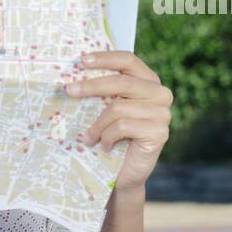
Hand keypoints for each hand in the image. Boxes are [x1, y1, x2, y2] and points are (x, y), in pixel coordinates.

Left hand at [65, 50, 171, 191]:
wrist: (123, 172)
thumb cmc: (111, 136)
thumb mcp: (106, 109)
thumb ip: (102, 91)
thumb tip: (73, 74)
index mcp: (148, 82)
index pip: (129, 60)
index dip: (106, 58)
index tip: (82, 60)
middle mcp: (161, 94)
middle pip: (122, 82)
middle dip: (91, 86)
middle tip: (68, 90)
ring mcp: (162, 114)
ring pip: (118, 107)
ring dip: (97, 124)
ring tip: (88, 137)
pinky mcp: (160, 133)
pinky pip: (123, 126)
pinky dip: (107, 137)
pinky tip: (104, 146)